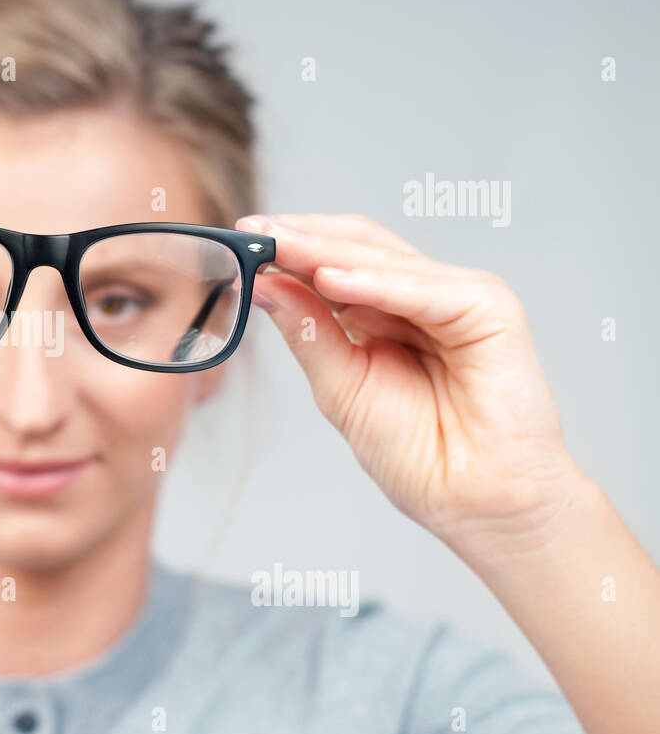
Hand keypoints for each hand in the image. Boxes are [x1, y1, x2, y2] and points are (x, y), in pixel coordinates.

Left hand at [237, 212, 583, 559]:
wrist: (471, 501)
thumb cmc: (416, 453)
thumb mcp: (340, 387)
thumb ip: (308, 332)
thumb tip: (265, 285)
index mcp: (386, 312)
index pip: (334, 262)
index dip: (290, 248)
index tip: (242, 239)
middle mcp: (422, 296)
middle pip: (358, 249)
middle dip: (302, 239)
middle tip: (254, 232)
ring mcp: (458, 297)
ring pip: (385, 260)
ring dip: (327, 252)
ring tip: (278, 246)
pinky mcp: (490, 309)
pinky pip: (424, 290)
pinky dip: (377, 283)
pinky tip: (332, 279)